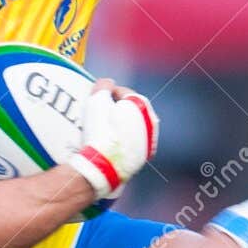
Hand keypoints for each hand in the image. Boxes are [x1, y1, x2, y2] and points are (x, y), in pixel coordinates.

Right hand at [68, 77, 159, 198]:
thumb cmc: (99, 130)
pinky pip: (133, 142)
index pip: (123, 92)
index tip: (97, 99)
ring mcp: (150, 139)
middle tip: (101, 113)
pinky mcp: (145, 155)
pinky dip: (124, 139)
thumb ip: (103, 85)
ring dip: (121, 124)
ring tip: (105, 128)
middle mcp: (150, 121)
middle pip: (130, 109)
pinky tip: (111, 142)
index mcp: (142, 105)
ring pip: (133, 126)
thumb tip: (108, 83)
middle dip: (116, 109)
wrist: (104, 164)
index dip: (108, 93)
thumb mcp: (96, 101)